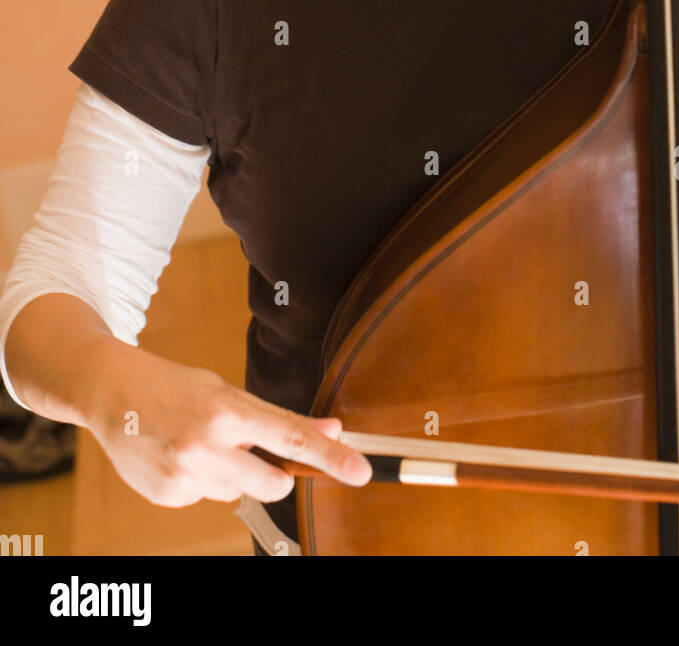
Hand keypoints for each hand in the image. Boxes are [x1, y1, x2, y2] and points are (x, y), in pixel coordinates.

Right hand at [89, 347, 371, 507]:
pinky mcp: (166, 496)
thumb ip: (277, 418)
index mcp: (226, 410)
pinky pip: (206, 499)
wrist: (111, 392)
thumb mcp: (227, 391)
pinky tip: (179, 456)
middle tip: (251, 449)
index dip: (330, 457)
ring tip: (200, 443)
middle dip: (274, 474)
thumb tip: (330, 430)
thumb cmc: (174, 386)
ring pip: (238, 493)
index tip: (361, 471)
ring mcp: (184, 475)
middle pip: (272, 483)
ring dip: (232, 475)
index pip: (291, 439)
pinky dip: (202, 482)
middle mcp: (206, 446)